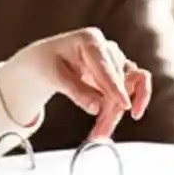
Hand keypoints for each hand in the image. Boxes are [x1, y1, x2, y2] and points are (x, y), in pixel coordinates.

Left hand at [1, 27, 151, 140]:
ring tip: (100, 132)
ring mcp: (115, 61)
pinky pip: (130, 92)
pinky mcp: (118, 75)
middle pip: (118, 82)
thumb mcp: (54, 76)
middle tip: (99, 134)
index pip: (106, 66)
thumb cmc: (47, 62)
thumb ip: (76, 91)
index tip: (124, 105)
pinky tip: (109, 123)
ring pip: (128, 89)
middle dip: (111, 110)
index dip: (115, 87)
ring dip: (116, 112)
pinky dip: (119, 109)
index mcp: (90, 40)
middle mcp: (107, 48)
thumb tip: (96, 108)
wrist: (44, 61)